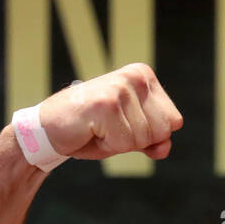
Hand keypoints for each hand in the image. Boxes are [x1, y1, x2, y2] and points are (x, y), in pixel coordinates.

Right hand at [36, 63, 182, 160]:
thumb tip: (166, 147)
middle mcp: (136, 76)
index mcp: (144, 76)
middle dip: (137, 141)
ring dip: (119, 143)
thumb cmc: (92, 130)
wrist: (49, 129)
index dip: (151, 136)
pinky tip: (91, 130)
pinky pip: (124, 143)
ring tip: (99, 129)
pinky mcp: (107, 104)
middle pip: (163, 131)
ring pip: (143, 139)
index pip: (174, 122)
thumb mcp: (130, 136)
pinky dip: (107, 146)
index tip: (124, 126)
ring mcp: (121, 88)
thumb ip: (154, 141)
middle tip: (110, 129)